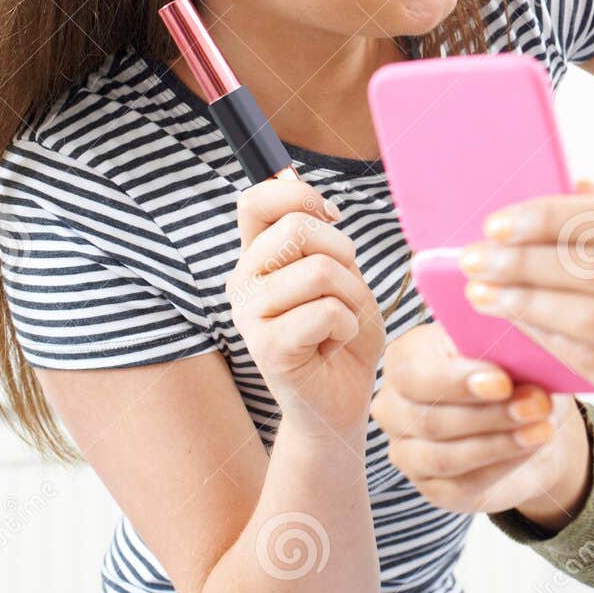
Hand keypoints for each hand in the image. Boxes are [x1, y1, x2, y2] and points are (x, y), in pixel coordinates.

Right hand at [227, 178, 384, 440]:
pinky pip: (327, 312)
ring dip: (351, 298)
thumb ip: (320, 236)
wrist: (341, 399)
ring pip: (320, 271)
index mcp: (257, 256)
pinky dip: (348, 328)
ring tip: (339, 323)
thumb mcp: (339, 272)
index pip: (256, 199)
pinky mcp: (267, 348)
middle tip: (343, 292)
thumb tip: (308, 193)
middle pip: (298, 229)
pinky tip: (333, 346)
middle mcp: (243, 281)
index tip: (330, 219)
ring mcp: (249, 315)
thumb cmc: (342, 331)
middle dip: (343, 255)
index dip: (299, 196)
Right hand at [372, 321, 589, 525]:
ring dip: (500, 443)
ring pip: (445, 457)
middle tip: (537, 405)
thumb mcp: (513, 347)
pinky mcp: (431, 487)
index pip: (413, 373)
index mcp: (406, 358)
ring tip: (542, 429)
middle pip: (430, 419)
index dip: (458, 381)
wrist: (529, 418)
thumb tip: (519, 355)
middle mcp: (394, 406)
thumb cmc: (512, 369)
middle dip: (490, 414)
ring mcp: (407, 451)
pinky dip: (503, 465)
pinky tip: (530, 447)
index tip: (504, 383)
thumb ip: (508, 346)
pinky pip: (463, 484)